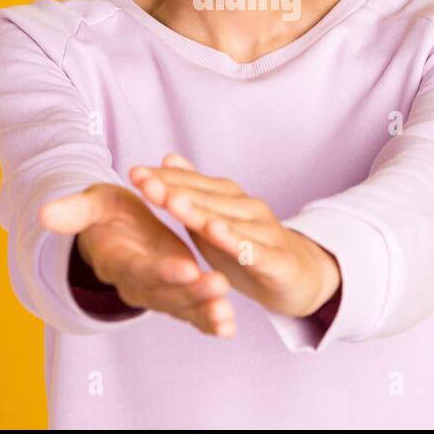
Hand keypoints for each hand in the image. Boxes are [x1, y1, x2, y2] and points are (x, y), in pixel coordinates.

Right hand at [39, 183, 235, 337]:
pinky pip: (191, 313)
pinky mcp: (174, 294)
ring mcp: (157, 292)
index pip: (139, 270)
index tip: (186, 268)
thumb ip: (73, 212)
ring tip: (226, 315)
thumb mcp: (92, 204)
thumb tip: (43, 213)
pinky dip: (209, 322)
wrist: (112, 230)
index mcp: (117, 260)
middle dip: (192, 294)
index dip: (161, 271)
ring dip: (204, 312)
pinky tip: (229, 328)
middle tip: (219, 288)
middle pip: (165, 294)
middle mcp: (136, 283)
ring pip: (181, 307)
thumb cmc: (104, 213)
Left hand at [128, 154, 340, 318]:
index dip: (163, 179)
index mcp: (229, 199)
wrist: (300, 276)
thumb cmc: (249, 246)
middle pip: (205, 198)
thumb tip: (167, 157)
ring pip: (227, 220)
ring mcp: (264, 232)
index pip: (193, 184)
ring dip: (198, 211)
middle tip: (143, 182)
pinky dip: (235, 241)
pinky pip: (253, 250)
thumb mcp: (215, 218)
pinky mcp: (277, 260)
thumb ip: (192, 190)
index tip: (133, 173)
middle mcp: (247, 209)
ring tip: (171, 203)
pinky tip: (216, 233)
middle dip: (172, 190)